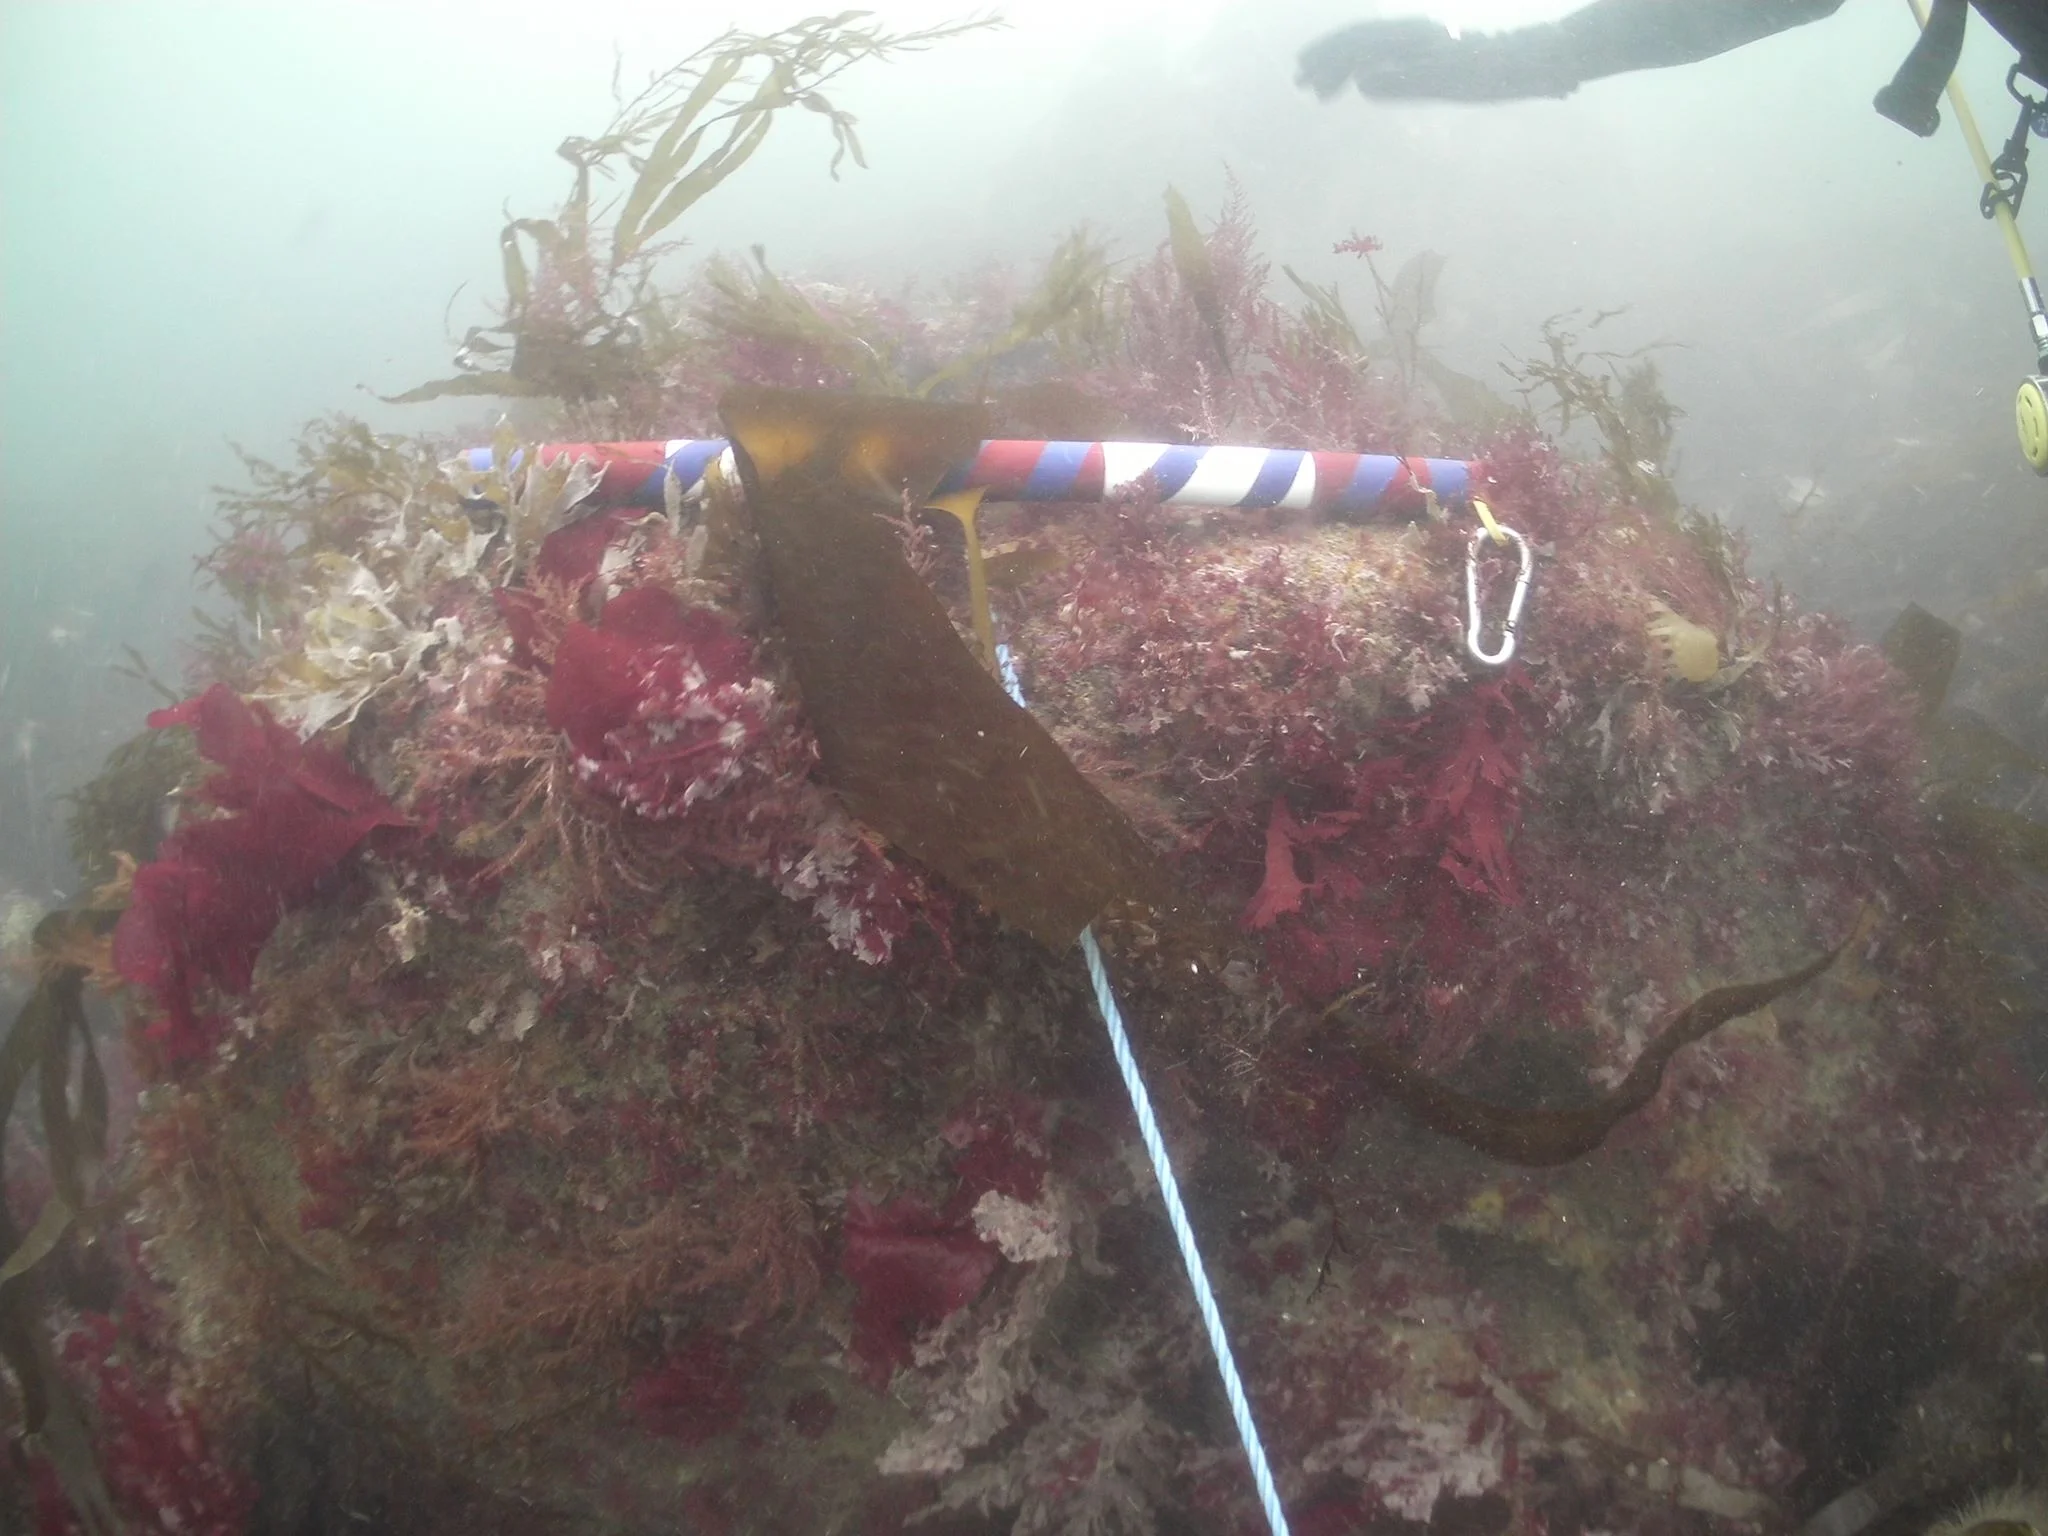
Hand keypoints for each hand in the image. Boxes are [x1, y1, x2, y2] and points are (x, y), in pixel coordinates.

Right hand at [1297, 16, 1471, 99]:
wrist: (1522, 62)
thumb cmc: (1488, 73)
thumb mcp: (1449, 81)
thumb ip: (1406, 81)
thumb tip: (1361, 82)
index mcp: (1410, 34)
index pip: (1358, 40)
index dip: (1327, 56)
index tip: (1303, 74)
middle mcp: (1411, 32)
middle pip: (1359, 40)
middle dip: (1327, 60)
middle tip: (1301, 84)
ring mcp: (1418, 41)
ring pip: (1370, 48)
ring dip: (1342, 66)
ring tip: (1322, 93)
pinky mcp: (1425, 52)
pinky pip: (1384, 55)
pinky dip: (1363, 68)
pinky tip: (1357, 84)